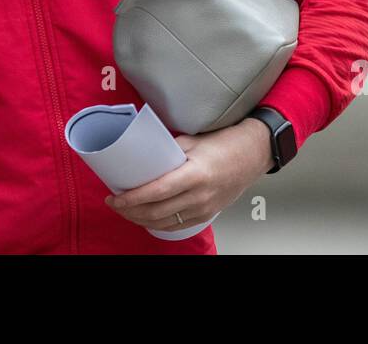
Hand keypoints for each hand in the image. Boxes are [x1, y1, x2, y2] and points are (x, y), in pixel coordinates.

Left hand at [103, 117, 273, 232]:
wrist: (253, 154)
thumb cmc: (226, 143)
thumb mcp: (194, 140)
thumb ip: (169, 150)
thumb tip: (144, 154)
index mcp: (195, 174)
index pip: (156, 192)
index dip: (132, 198)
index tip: (115, 197)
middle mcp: (199, 195)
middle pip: (156, 212)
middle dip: (130, 211)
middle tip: (114, 203)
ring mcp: (204, 208)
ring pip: (164, 222)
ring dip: (140, 219)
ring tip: (126, 211)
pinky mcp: (207, 214)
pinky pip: (177, 225)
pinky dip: (157, 224)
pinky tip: (146, 217)